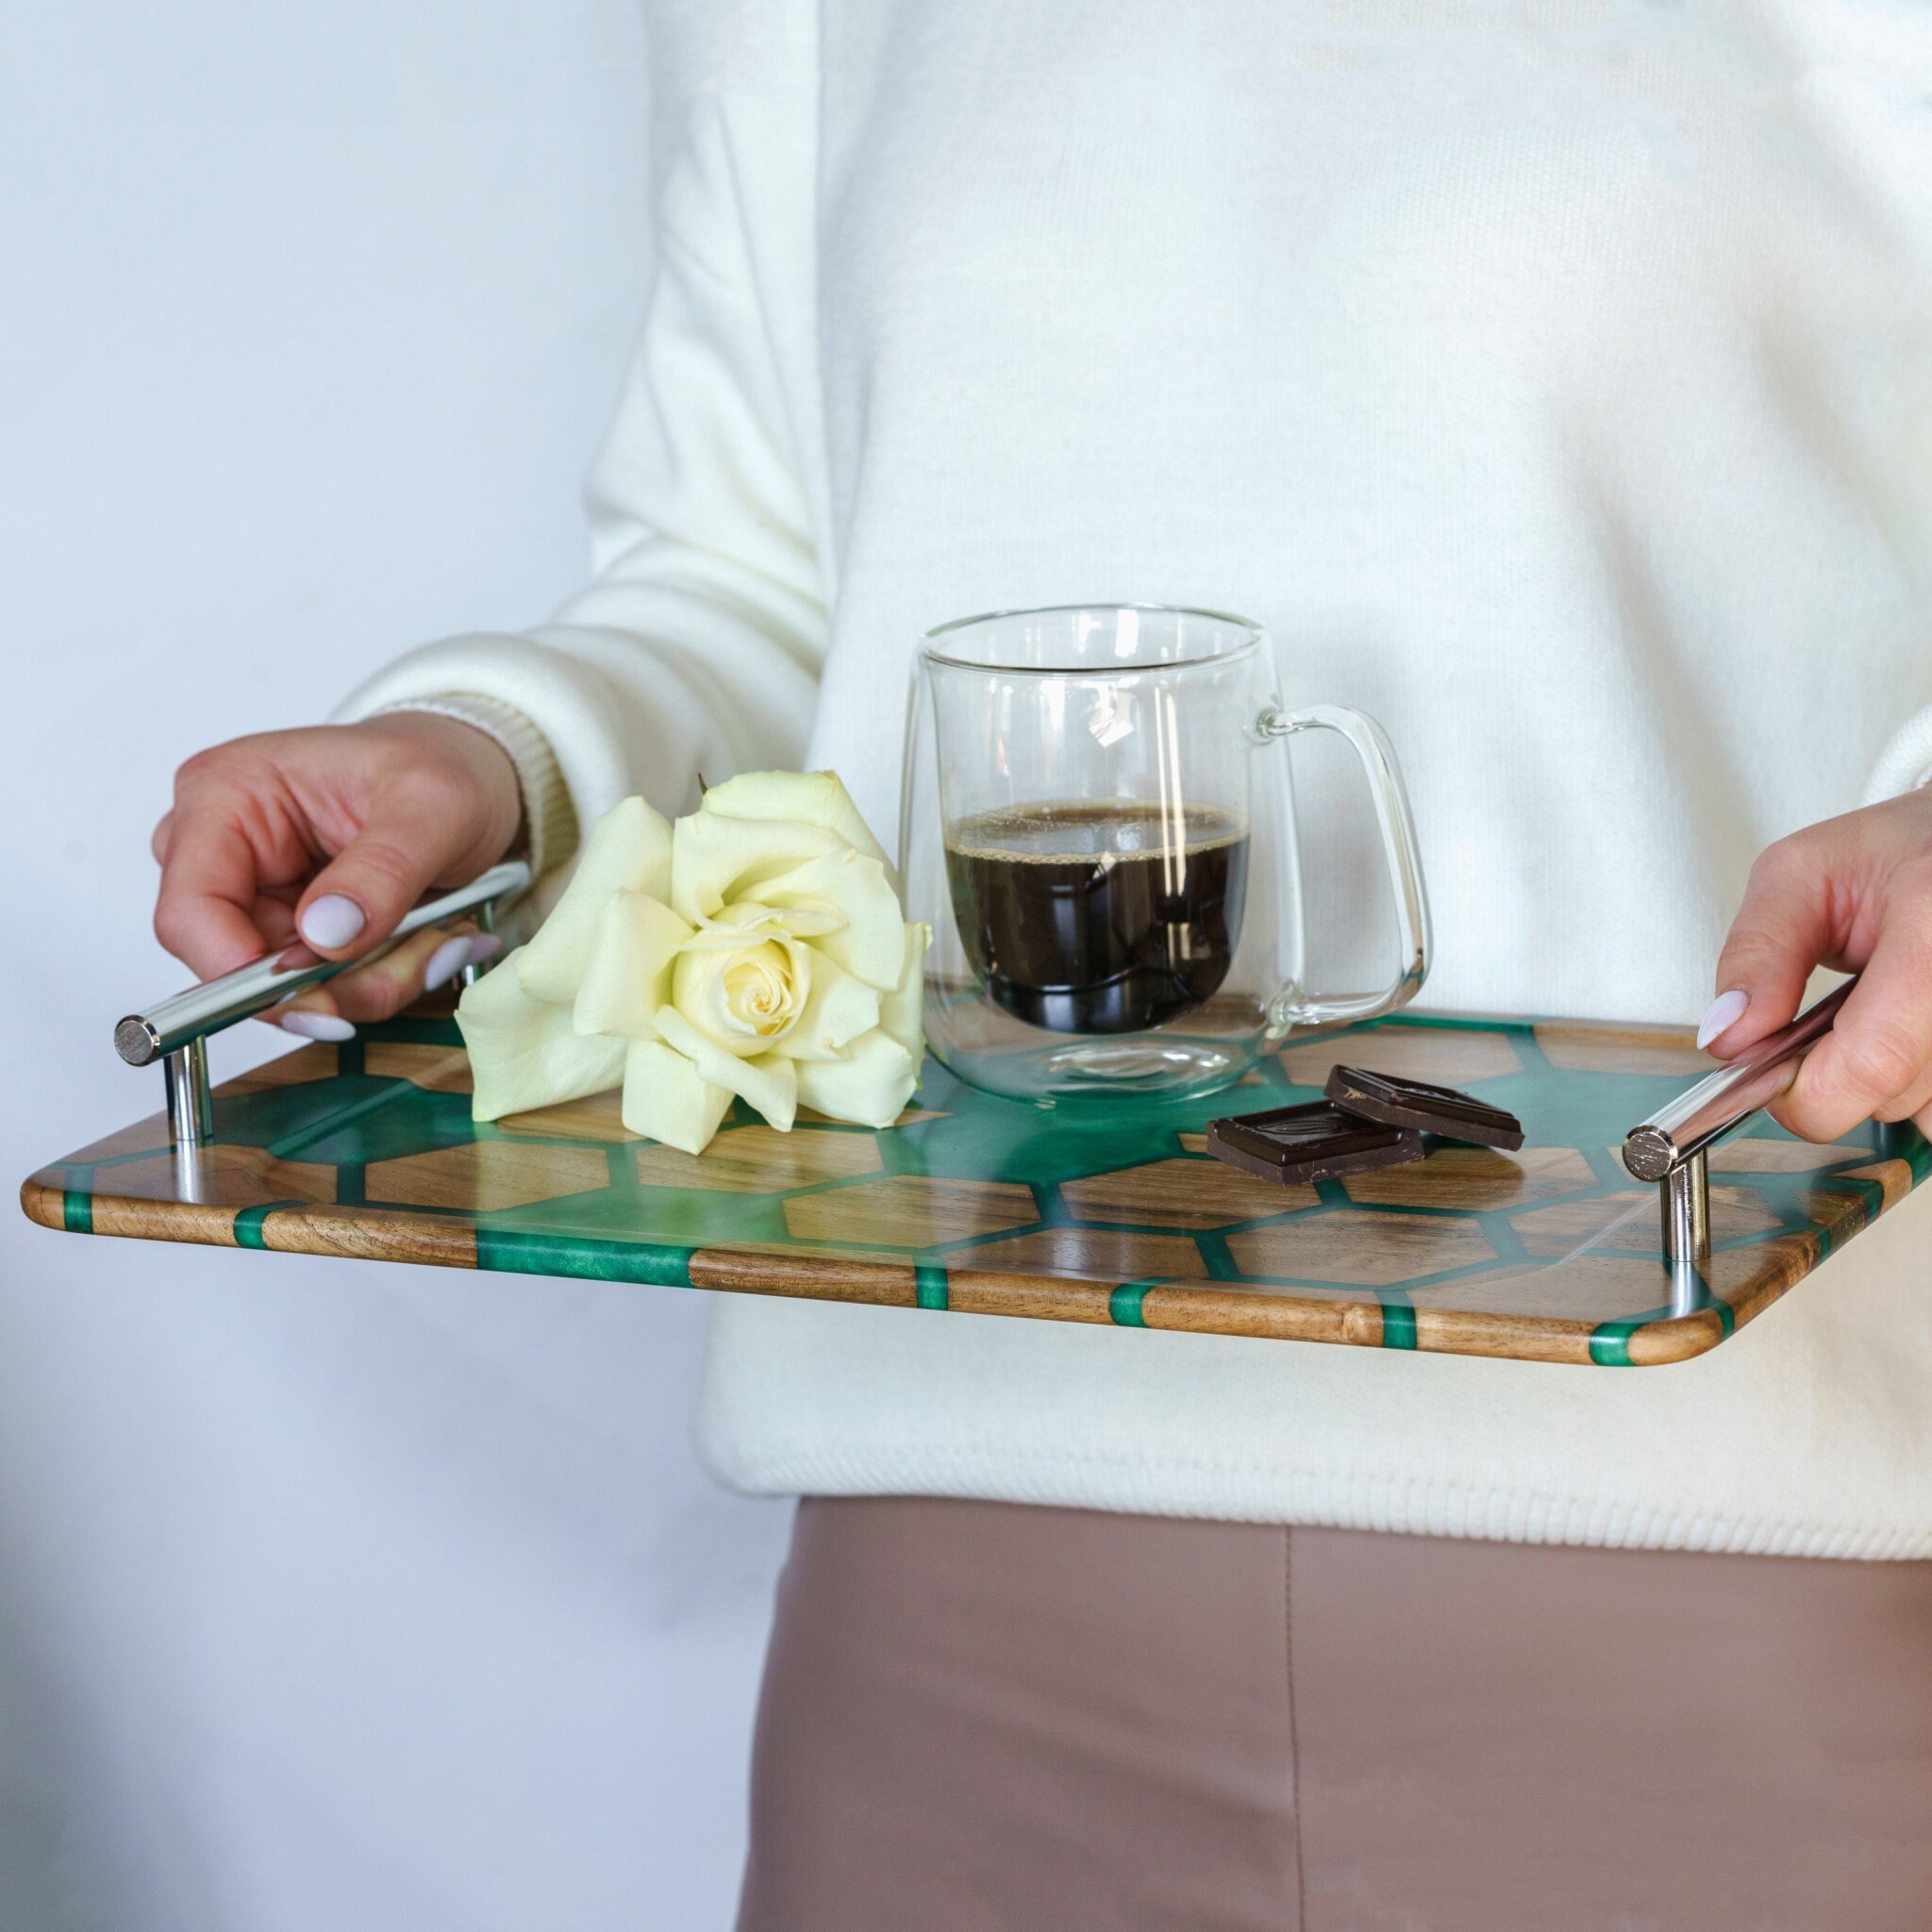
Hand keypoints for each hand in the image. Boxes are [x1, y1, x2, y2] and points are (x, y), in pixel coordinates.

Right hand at [151, 714, 523, 1033]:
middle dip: (338, 982)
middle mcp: (224, 847)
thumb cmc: (440, 765)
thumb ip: (383, 871)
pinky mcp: (293, 927)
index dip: (243, 975)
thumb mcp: (434, 807)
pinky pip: (325, 986)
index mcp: (226, 794)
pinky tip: (424, 939)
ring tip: (437, 937)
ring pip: (291, 988)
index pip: (191, 912)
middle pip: (241, 966)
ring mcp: (256, 892)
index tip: (321, 1003)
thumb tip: (325, 937)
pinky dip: (381, 976)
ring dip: (373, 980)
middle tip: (423, 957)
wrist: (468, 770)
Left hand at [1706, 787, 1931, 1141]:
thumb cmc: (1898, 850)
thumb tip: (1728, 1035)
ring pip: (1917, 1106)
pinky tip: (1893, 1029)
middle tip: (1818, 1018)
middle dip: (1830, 1074)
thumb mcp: (1801, 873)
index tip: (1766, 1075)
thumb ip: (1758, 952)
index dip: (1806, 1091)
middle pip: (1889, 1093)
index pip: (1873, 1060)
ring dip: (1874, 1077)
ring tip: (1869, 1010)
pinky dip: (1904, 1079)